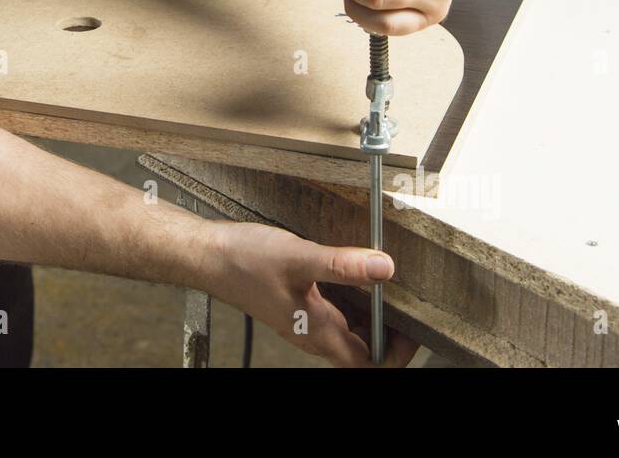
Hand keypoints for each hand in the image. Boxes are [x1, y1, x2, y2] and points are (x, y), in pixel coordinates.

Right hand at [210, 221, 417, 366]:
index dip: (396, 351)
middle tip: (406, 298)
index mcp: (316, 332)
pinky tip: (351, 268)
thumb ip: (341, 264)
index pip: (368, 363)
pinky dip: (351, 294)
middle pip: (362, 348)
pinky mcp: (295, 302)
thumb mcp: (298, 259)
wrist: (206, 255)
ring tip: (386, 282)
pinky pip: (333, 309)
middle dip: (389, 329)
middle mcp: (311, 331)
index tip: (412, 325)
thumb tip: (384, 267)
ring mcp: (303, 318)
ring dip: (371, 311)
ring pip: (348, 327)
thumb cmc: (242, 262)